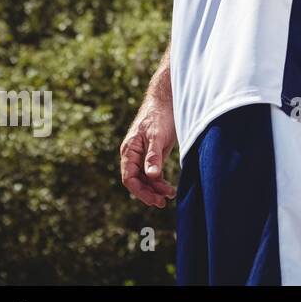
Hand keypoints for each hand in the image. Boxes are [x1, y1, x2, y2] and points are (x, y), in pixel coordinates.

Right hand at [120, 93, 177, 208]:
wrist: (167, 99)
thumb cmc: (159, 115)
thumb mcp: (157, 136)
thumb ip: (153, 156)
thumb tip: (152, 176)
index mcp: (129, 151)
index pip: (129, 178)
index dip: (140, 191)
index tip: (154, 200)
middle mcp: (133, 155)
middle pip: (137, 180)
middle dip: (149, 192)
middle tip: (164, 202)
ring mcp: (143, 154)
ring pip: (146, 178)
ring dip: (156, 188)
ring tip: (171, 195)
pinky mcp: (153, 153)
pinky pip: (153, 172)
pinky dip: (160, 181)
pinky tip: (169, 188)